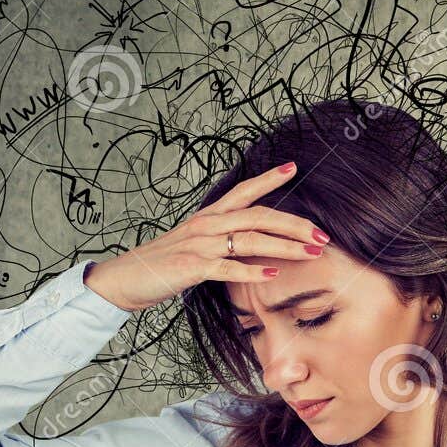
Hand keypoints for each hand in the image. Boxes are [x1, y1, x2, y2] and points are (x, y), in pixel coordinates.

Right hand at [83, 161, 329, 311]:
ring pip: (250, 239)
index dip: (268, 179)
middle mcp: (207, 224)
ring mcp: (199, 244)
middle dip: (294, 225)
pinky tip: (272, 274)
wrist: (124, 279)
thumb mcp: (195, 243)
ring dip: (284, 247)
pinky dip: (252, 271)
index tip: (293, 168)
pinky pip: (227, 267)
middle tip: (322, 234)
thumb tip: (251, 243)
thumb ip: (221, 239)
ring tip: (311, 253)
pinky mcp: (192, 267)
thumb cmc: (162, 263)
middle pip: (258, 216)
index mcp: (208, 216)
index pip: (243, 191)